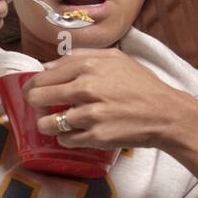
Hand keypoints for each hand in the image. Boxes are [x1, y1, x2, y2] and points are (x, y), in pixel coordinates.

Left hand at [22, 47, 188, 149]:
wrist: (165, 113)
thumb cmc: (140, 85)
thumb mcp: (115, 58)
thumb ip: (80, 57)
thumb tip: (47, 65)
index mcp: (87, 67)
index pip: (42, 76)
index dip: (33, 86)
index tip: (34, 91)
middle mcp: (85, 88)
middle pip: (38, 98)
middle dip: (36, 104)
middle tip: (43, 108)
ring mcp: (89, 114)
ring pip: (47, 123)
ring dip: (47, 124)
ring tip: (55, 124)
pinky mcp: (95, 136)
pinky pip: (65, 140)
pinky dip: (65, 138)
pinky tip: (75, 133)